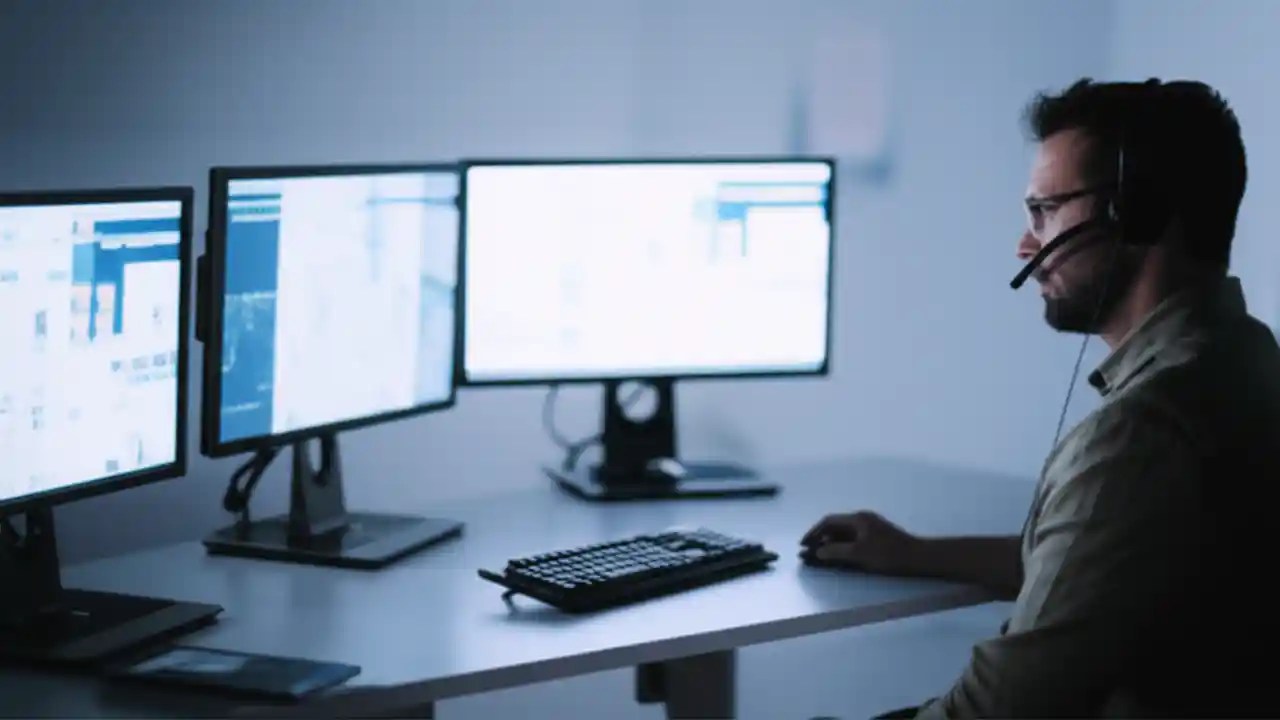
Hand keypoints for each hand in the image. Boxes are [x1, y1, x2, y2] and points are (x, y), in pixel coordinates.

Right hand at [799, 510, 922, 575]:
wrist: (918, 558)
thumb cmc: (888, 554)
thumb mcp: (859, 553)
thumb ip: (836, 551)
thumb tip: (818, 551)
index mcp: (858, 519)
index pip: (829, 521)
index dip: (813, 532)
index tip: (803, 545)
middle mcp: (862, 520)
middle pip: (835, 527)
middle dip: (820, 539)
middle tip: (808, 552)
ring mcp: (870, 529)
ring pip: (843, 535)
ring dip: (830, 545)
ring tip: (818, 557)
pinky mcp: (876, 539)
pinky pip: (852, 541)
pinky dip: (841, 548)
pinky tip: (837, 558)